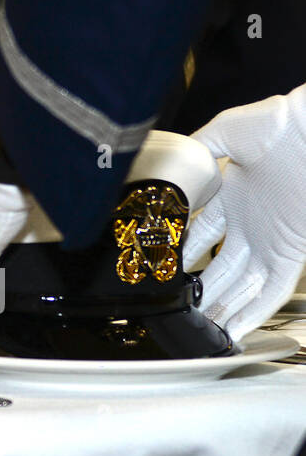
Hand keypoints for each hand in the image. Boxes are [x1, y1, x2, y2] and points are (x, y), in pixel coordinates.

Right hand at [184, 84, 305, 340]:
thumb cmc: (279, 125)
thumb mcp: (226, 132)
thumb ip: (199, 147)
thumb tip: (172, 156)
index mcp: (234, 195)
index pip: (201, 234)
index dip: (182, 253)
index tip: (163, 268)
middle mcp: (252, 223)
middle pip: (222, 267)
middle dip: (202, 290)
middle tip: (182, 310)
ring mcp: (272, 240)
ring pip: (244, 285)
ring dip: (223, 308)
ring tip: (202, 330)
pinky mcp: (292, 252)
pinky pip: (272, 290)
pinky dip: (253, 312)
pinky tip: (235, 328)